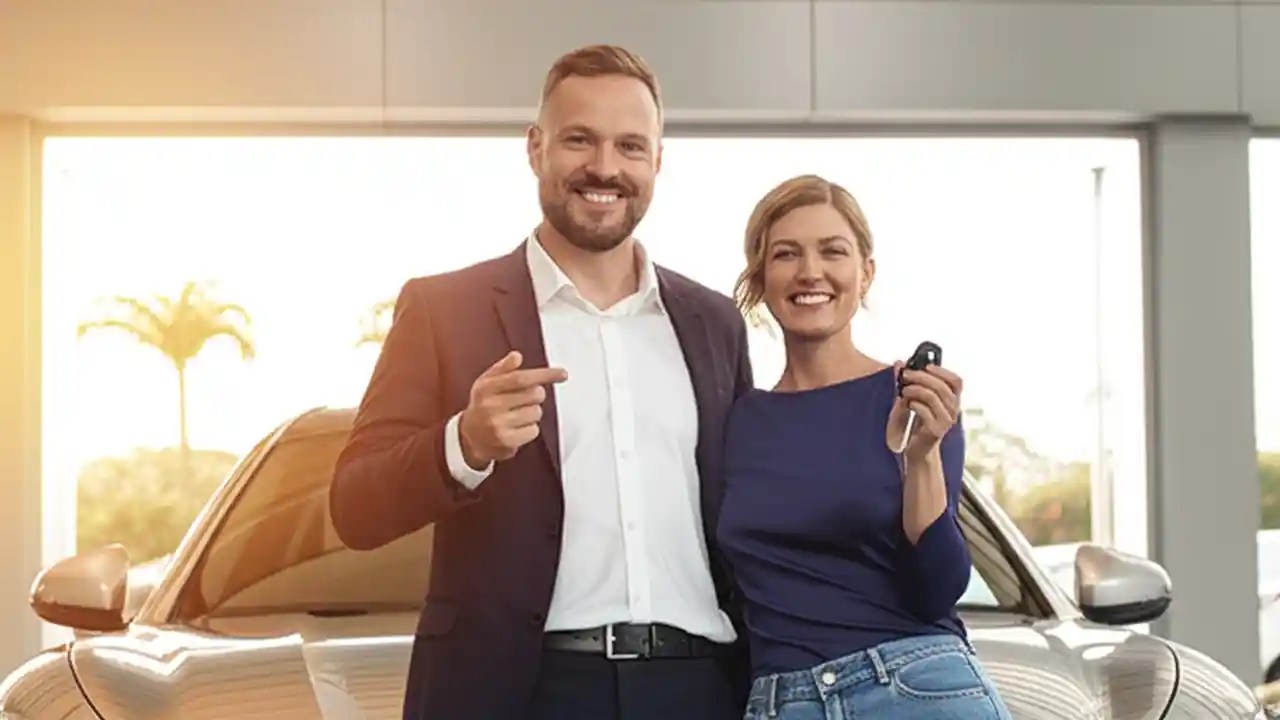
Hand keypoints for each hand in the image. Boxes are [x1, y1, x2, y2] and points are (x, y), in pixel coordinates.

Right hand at [459, 351, 566, 468]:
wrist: (470, 438)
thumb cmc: (483, 405)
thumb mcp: (486, 383)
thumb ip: (502, 368)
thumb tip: (517, 356)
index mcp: (485, 388)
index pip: (520, 378)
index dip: (544, 374)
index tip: (562, 374)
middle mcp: (490, 406)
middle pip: (533, 394)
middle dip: (537, 394)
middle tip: (526, 398)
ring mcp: (498, 425)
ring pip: (536, 412)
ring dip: (533, 412)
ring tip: (518, 414)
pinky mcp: (506, 441)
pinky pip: (534, 430)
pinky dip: (530, 428)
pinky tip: (517, 427)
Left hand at [887, 361, 963, 461]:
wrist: (919, 450)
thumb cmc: (918, 424)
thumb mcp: (917, 401)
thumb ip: (911, 383)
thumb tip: (899, 363)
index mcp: (953, 401)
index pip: (957, 381)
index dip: (942, 371)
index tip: (926, 366)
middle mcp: (954, 410)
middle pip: (942, 386)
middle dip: (921, 377)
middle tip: (905, 375)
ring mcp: (946, 421)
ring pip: (933, 397)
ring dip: (915, 389)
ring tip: (904, 391)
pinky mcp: (936, 430)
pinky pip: (925, 411)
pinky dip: (914, 404)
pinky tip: (908, 405)